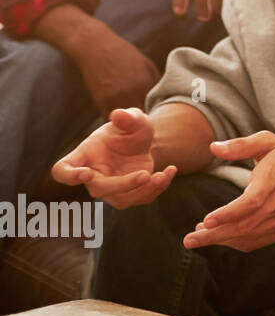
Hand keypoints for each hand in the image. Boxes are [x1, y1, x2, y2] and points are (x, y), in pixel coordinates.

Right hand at [50, 107, 177, 208]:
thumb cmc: (129, 128)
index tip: (86, 173)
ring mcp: (111, 187)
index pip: (62, 170)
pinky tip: (170, 171)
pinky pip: (141, 198)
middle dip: (122, 184)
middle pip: (99, 189)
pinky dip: (158, 188)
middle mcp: (93, 175)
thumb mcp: (133, 119)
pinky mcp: (129, 193)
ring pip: (121, 200)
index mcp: (84, 155)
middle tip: (145, 174)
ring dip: (143, 191)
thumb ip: (127, 117)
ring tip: (163, 175)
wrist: (141, 140)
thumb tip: (119, 115)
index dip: (69, 175)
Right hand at [72, 32, 160, 116]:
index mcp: (145, 83)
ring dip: (129, 122)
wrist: (97, 48)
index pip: (155, 109)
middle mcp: (131, 92)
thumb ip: (156, 83)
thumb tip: (165, 100)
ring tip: (132, 119)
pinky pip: (112, 117)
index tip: (158, 116)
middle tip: (145, 121)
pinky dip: (116, 119)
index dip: (157, 114)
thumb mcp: (147, 65)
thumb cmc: (125, 55)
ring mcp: (115, 98)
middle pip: (141, 118)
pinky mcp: (101, 101)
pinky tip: (120, 114)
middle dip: (144, 121)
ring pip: (125, 121)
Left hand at [182, 131, 274, 251]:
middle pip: (244, 226)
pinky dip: (236, 243)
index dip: (227, 214)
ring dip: (222, 240)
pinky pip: (257, 242)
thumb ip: (241, 145)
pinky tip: (221, 238)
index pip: (250, 203)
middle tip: (188, 239)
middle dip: (213, 236)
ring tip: (199, 237)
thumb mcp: (269, 142)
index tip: (206, 220)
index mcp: (273, 182)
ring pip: (248, 237)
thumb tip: (213, 147)